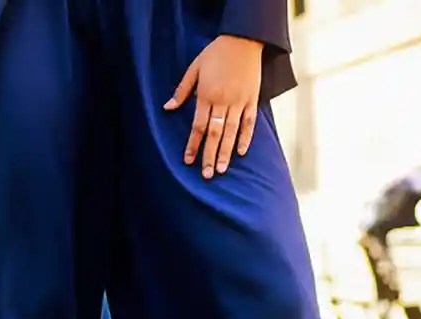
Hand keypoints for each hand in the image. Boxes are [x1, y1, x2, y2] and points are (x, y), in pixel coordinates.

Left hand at [165, 35, 262, 179]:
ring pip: (232, 132)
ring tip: (222, 170)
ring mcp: (240, 102)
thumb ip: (182, 91)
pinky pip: (250, 122)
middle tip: (207, 175)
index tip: (188, 161)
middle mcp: (223, 102)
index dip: (193, 145)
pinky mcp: (252, 99)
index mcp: (206, 95)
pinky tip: (241, 152)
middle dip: (210, 156)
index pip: (198, 126)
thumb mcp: (194, 69)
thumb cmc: (215, 53)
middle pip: (215, 134)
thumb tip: (167, 108)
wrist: (244, 39)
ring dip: (227, 152)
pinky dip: (246, 137)